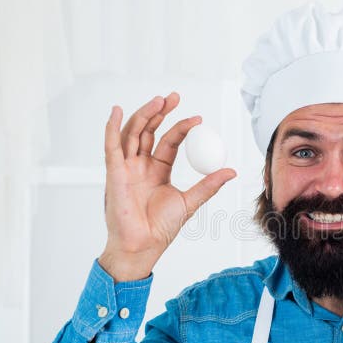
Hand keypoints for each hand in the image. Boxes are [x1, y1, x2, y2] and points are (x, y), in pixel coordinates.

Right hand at [99, 92, 236, 280]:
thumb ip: (209, 185)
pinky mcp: (114, 174)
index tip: (198, 119)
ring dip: (144, 115)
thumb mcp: (190, 202)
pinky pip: (112, 147)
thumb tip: (231, 171)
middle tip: (174, 97)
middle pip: (148, 131)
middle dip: (160, 112)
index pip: (169, 142)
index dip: (181, 128)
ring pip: (132, 134)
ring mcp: (126, 168)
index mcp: (157, 171)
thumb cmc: (161, 228)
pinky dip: (113, 129)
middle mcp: (140, 166)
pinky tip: (117, 112)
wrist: (144, 245)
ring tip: (158, 101)